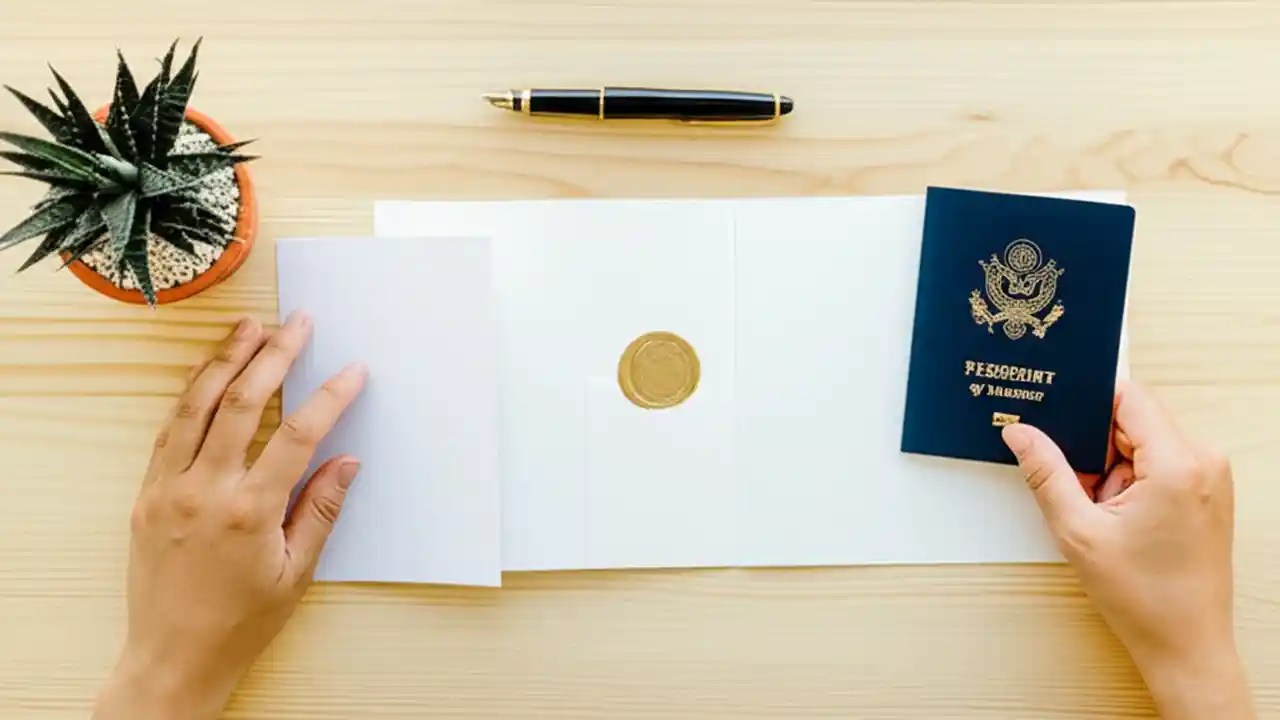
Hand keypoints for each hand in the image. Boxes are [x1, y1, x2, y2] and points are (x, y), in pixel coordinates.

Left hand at [94, 312, 366, 719]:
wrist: (174, 657)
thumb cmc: (241, 622)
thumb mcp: (297, 573)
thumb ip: (321, 510)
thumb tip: (347, 461)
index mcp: (250, 512)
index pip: (298, 435)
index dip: (330, 397)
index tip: (352, 372)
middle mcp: (205, 490)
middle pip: (243, 402)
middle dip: (275, 355)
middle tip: (298, 323)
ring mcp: (170, 488)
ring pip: (196, 405)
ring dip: (225, 360)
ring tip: (250, 327)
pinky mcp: (147, 493)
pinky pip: (168, 430)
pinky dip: (189, 395)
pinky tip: (208, 373)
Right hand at [1002, 381, 1251, 719]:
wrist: (1187, 646)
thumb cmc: (1143, 597)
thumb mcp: (1078, 531)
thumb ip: (1046, 472)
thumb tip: (1020, 431)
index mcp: (1177, 464)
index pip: (1129, 397)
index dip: (1087, 397)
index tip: (1053, 402)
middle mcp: (1203, 461)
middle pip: (1135, 417)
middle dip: (1095, 440)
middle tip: (1068, 473)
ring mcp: (1209, 476)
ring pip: (1144, 440)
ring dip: (1112, 463)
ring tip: (1096, 505)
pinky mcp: (1206, 491)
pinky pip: (1159, 461)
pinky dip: (1130, 477)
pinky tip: (1113, 511)